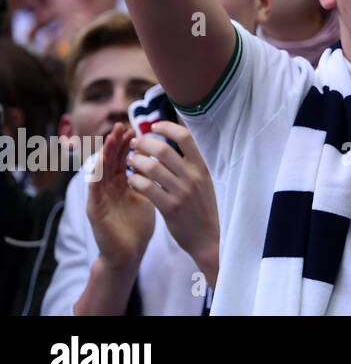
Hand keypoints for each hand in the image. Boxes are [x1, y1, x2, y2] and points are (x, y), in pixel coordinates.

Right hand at [86, 123, 155, 270]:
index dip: (129, 144)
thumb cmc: (138, 226)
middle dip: (116, 143)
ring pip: (100, 171)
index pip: (124, 159)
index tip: (139, 129)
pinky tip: (99, 162)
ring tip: (111, 138)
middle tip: (123, 126)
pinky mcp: (94, 210)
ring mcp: (100, 198)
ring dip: (105, 153)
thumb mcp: (147, 197)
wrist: (129, 254)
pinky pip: (93, 190)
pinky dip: (95, 175)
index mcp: (122, 185)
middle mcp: (109, 189)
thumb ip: (150, 180)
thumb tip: (164, 162)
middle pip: (110, 161)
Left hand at [127, 121, 219, 282]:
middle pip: (164, 149)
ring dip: (136, 161)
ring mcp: (182, 192)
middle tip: (134, 144)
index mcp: (201, 167)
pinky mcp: (170, 208)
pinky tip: (131, 180)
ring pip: (152, 168)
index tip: (154, 126)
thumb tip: (170, 142)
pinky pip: (147, 188)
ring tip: (129, 161)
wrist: (208, 237)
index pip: (185, 136)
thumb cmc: (201, 207)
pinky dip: (135, 181)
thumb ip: (188, 164)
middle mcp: (193, 177)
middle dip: (145, 143)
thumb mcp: (202, 181)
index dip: (167, 127)